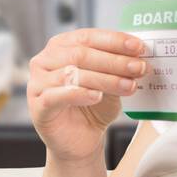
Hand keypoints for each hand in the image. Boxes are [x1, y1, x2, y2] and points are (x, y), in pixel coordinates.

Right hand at [26, 28, 148, 163]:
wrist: (81, 139)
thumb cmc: (93, 106)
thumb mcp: (110, 82)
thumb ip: (118, 67)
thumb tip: (139, 55)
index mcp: (62, 46)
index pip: (88, 37)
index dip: (114, 40)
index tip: (139, 47)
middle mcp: (45, 60)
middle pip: (81, 54)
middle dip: (114, 60)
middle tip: (139, 67)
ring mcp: (38, 83)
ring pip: (71, 74)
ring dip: (105, 79)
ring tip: (129, 86)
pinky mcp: (37, 106)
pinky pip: (57, 96)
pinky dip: (79, 94)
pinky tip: (97, 96)